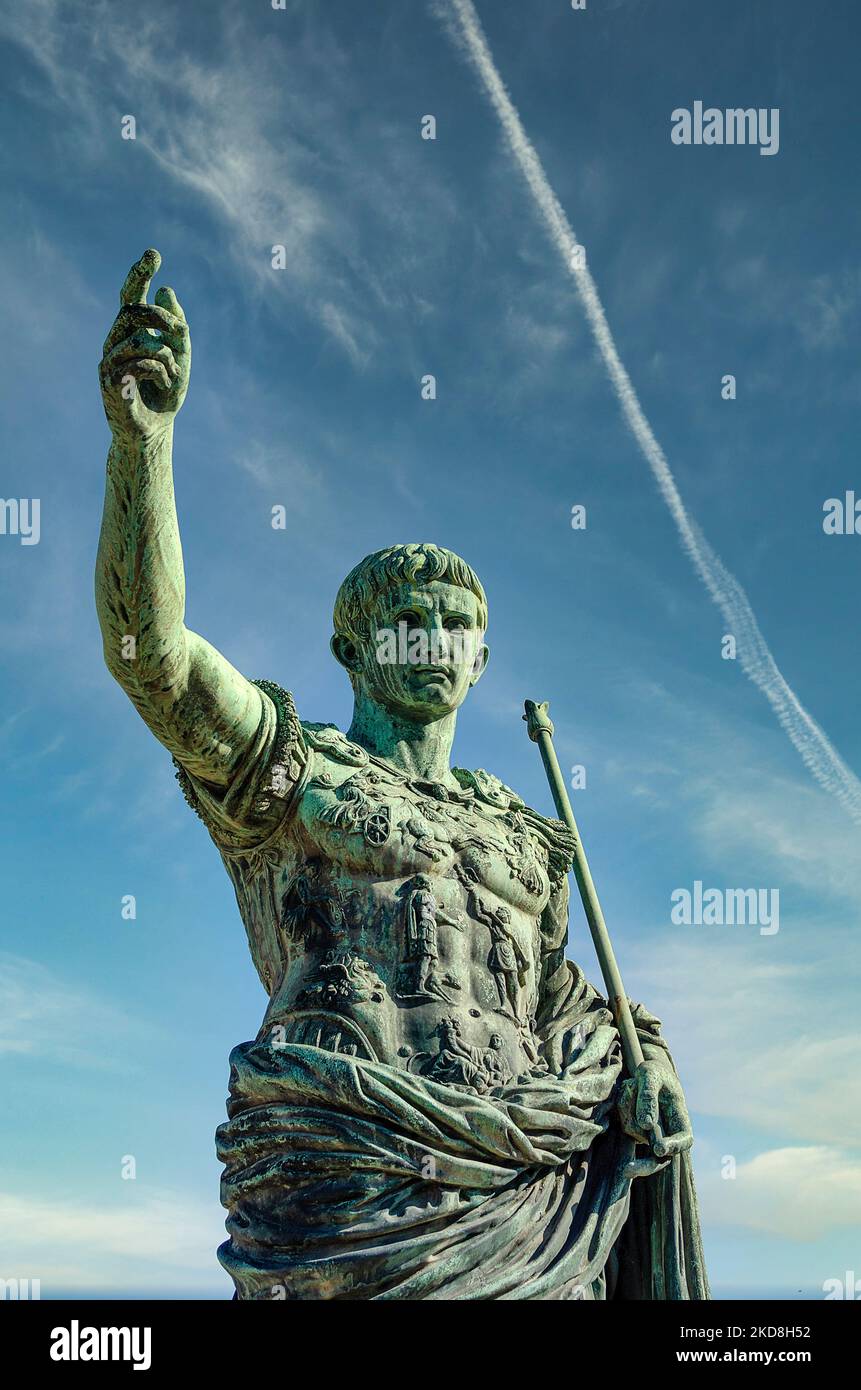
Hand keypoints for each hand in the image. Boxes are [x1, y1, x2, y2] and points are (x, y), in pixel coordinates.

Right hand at [99, 249, 190, 442]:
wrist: (151, 432)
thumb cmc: (163, 396)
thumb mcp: (180, 359)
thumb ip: (176, 330)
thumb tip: (167, 290)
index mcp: (130, 333)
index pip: (131, 297)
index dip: (140, 274)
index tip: (154, 254)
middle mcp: (115, 341)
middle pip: (132, 310)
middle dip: (161, 316)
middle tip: (182, 330)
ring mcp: (109, 359)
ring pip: (139, 338)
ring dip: (166, 354)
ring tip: (175, 374)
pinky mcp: (108, 379)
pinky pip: (139, 361)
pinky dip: (160, 370)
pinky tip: (166, 382)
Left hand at [618, 1058, 692, 1178]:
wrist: (643, 1073)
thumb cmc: (653, 1072)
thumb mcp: (650, 1075)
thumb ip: (649, 1096)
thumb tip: (647, 1124)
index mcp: (680, 1118)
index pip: (684, 1139)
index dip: (675, 1146)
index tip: (660, 1149)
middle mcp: (666, 1130)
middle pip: (660, 1156)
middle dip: (645, 1165)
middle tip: (627, 1170)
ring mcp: (650, 1133)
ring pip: (636, 1132)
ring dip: (628, 1108)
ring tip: (631, 1085)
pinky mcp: (634, 1129)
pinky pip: (625, 1124)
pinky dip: (622, 1108)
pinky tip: (626, 1092)